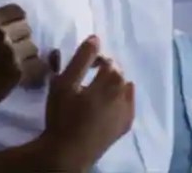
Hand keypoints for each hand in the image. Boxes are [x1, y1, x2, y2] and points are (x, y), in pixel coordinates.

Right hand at [0, 4, 47, 123]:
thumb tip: (12, 29)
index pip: (17, 11)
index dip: (18, 24)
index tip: (14, 36)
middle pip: (27, 30)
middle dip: (22, 42)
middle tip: (13, 56)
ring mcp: (9, 51)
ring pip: (33, 48)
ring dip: (28, 58)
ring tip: (15, 69)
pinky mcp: (16, 72)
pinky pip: (38, 67)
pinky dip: (34, 74)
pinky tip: (25, 80)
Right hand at [41, 36, 134, 170]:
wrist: (67, 152)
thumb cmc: (62, 116)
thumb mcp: (65, 83)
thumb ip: (81, 59)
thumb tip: (95, 38)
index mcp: (109, 81)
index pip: (108, 62)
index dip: (96, 60)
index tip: (84, 66)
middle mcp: (124, 95)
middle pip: (118, 75)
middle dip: (106, 72)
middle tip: (88, 77)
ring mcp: (126, 112)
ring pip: (125, 88)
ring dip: (114, 85)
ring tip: (97, 92)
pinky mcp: (125, 126)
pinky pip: (129, 106)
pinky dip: (122, 100)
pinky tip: (109, 105)